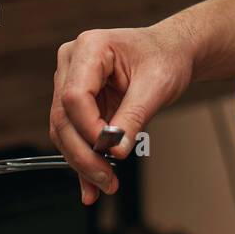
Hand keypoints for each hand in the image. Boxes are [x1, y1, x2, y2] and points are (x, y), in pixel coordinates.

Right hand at [50, 22, 195, 204]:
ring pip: (65, 131)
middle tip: (107, 179)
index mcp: (90, 47)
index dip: (90, 129)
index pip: (75, 96)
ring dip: (82, 162)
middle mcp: (72, 62)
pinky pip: (74, 134)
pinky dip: (83, 160)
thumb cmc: (164, 57)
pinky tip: (90, 186)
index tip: (111, 150)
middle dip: (84, 154)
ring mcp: (70, 81)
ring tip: (105, 184)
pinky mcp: (76, 101)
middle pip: (64, 117)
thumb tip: (116, 150)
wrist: (170, 52)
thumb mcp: (156, 86)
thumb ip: (134, 117)